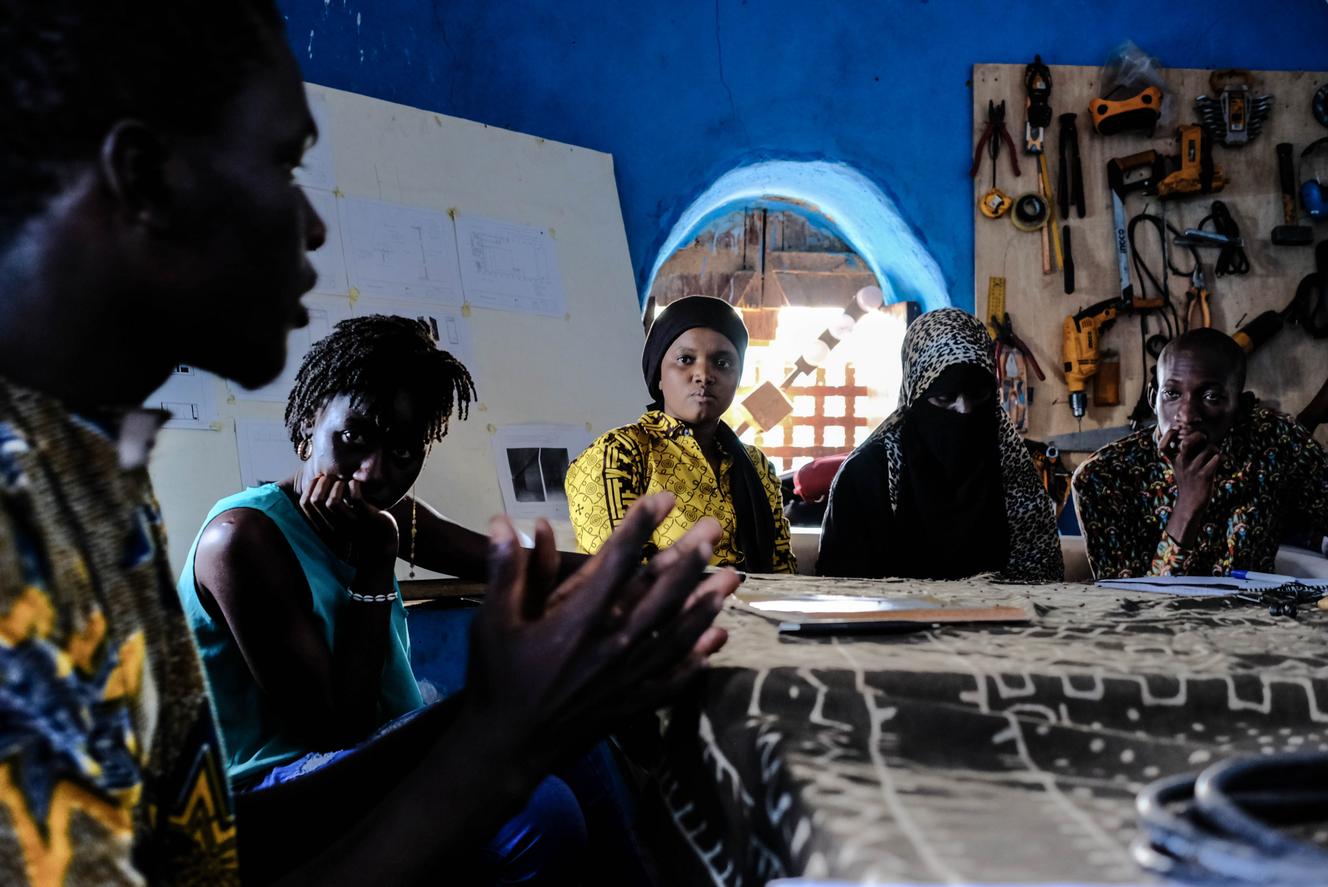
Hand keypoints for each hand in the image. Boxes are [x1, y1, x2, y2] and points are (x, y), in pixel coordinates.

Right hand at [298, 474, 398, 569]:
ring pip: (333, 501)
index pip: (304, 504)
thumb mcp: (337, 518)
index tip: (319, 480)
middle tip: (332, 479)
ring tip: (343, 483)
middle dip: (322, 483)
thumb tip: (313, 481)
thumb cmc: (356, 525)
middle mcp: (334, 525)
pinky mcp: (367, 518)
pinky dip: (354, 486)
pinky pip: (356, 499)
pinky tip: (356, 484)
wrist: (381, 542)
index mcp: (324, 524)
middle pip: (316, 500)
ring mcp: (351, 522)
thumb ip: (323, 507)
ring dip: (337, 485)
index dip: (309, 487)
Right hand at [463, 493, 736, 775]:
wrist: (507, 748)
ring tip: (731, 578)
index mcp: (580, 617)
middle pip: (663, 591)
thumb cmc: (498, 680)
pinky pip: (675, 677)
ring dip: (707, 602)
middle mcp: (614, 642)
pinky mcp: (634, 702)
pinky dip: (698, 657)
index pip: (620, 559)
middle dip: (691, 556)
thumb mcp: (492, 621)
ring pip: (679, 631)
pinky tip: (717, 640)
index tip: (666, 498)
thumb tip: (502, 521)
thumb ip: (504, 570)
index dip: (644, 524)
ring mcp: (629, 674)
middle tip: (714, 528)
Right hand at [1159, 427, 1220, 545]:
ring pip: (1208, 449)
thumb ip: (1184, 454)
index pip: (1164, 443)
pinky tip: (1222, 461)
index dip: (1171, 434)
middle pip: (1187, 442)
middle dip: (1199, 436)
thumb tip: (1197, 438)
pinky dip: (1222, 458)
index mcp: (1174, 460)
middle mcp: (1182, 463)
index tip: (1181, 432)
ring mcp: (1193, 469)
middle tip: (1205, 440)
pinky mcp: (1205, 476)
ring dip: (1215, 449)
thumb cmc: (1188, 483)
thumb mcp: (1180, 468)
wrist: (1190, 504)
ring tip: (1216, 454)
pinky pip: (1216, 459)